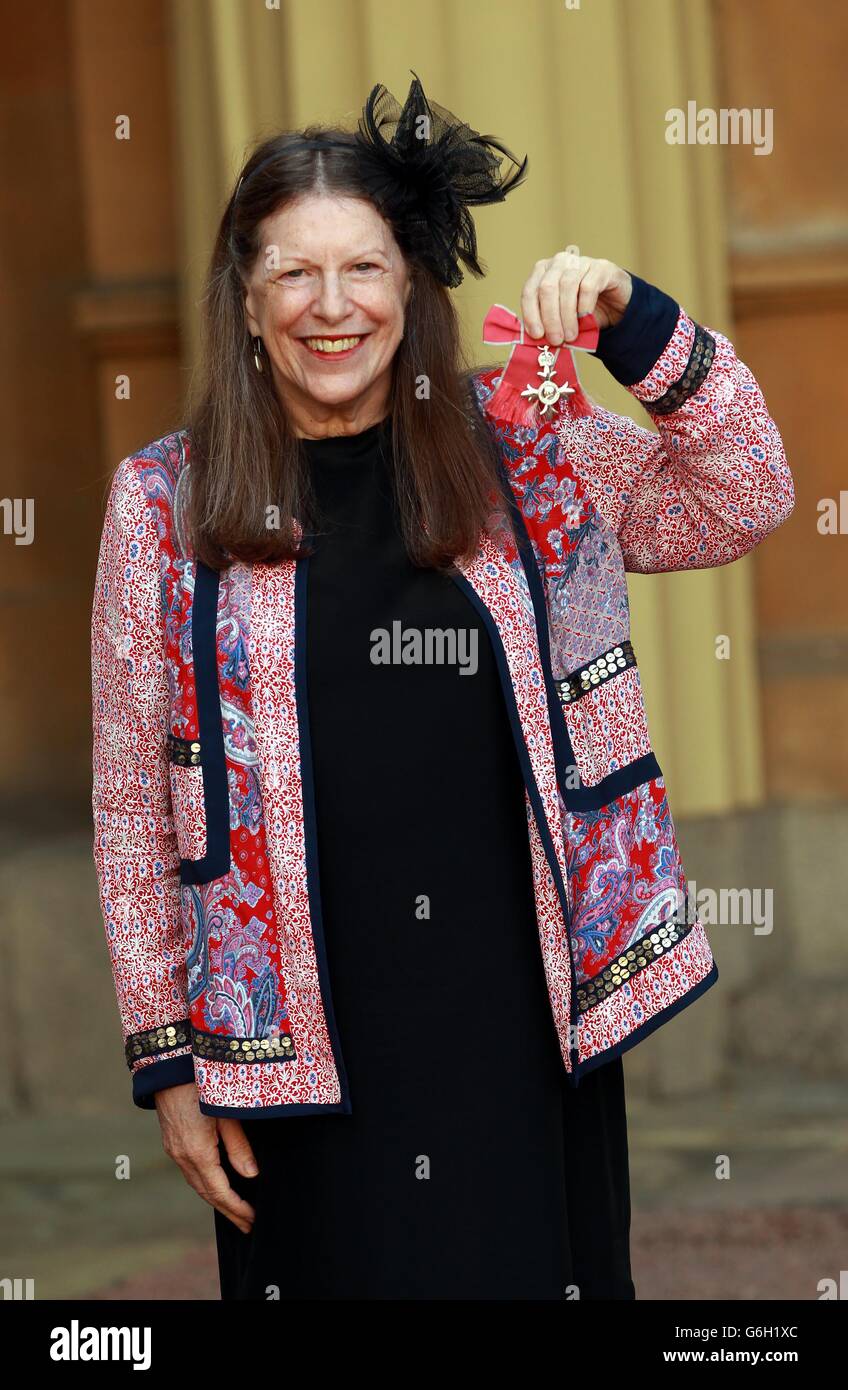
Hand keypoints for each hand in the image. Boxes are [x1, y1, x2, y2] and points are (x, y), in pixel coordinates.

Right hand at [155, 1082, 257, 1233]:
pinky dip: (206, 1183)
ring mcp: (174, 1150)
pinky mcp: (172, 1141)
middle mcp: (182, 1156)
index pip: (220, 1192)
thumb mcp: (227, 1113)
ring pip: (197, 1183)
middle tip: (247, 1224)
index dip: (237, 1209)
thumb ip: (238, 1146)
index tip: (252, 1220)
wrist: (168, 1066)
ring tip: (236, 1209)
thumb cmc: (202, 1084)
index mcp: (197, 1153)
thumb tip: (251, 1176)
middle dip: (228, 1210)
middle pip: (207, 1193)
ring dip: (216, 1198)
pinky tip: (217, 1184)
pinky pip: (190, 1171)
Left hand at [520, 250, 631, 343]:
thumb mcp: (560, 318)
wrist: (616, 306)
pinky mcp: (601, 267)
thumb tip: (535, 339)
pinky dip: (584, 307)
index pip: (530, 290)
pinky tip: (585, 321)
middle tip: (556, 340)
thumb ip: (547, 323)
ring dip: (567, 316)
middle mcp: (560, 262)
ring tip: (570, 336)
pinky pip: (588, 287)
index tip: (537, 335)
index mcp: (543, 271)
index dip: (531, 314)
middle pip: (547, 287)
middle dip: (550, 317)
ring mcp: (581, 262)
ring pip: (567, 286)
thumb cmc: (583, 311)